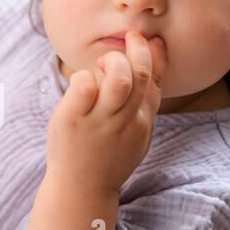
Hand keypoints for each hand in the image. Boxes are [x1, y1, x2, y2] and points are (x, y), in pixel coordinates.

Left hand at [46, 31, 165, 192]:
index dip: (155, 56)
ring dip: (112, 62)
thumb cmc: (107, 157)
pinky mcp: (72, 119)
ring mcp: (99, 121)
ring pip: (117, 79)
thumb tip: (153, 72)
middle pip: (140, 75)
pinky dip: (83, 77)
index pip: (156, 82)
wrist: (81, 189)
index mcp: (141, 122)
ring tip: (101, 67)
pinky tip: (80, 85)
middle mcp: (125, 120)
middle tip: (127, 41)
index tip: (149, 41)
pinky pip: (83, 85)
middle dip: (137, 50)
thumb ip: (145, 104)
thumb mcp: (136, 135)